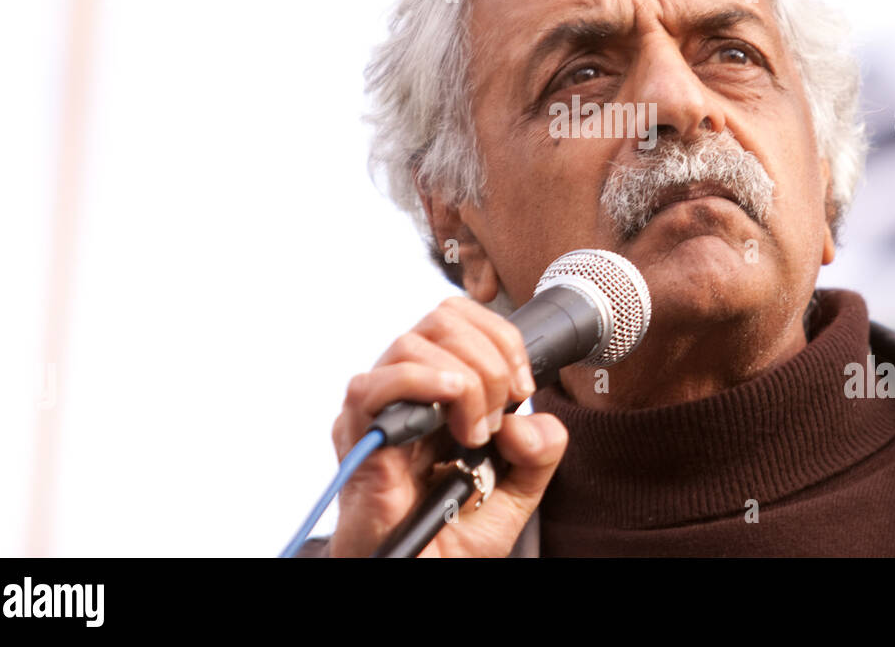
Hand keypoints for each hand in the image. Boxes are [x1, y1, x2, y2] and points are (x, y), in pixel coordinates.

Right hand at [328, 296, 567, 556]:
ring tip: (472, 434)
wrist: (421, 576)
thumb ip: (538, 450)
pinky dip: (419, 383)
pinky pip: (372, 386)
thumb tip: (528, 419)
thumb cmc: (452, 539)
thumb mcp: (517, 491)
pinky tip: (448, 407)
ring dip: (461, 381)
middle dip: (489, 360)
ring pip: (411, 343)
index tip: (522, 389)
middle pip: (443, 318)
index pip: (461, 317)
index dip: (500, 337)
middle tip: (496, 420)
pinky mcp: (356, 439)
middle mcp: (405, 390)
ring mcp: (378, 411)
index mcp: (439, 388)